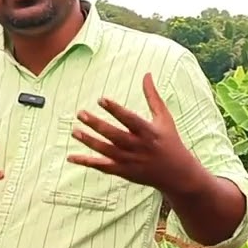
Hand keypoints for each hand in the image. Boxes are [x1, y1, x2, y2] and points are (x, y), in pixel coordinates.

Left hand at [67, 72, 201, 193]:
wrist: (176, 173)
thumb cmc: (169, 140)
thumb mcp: (164, 118)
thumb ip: (153, 96)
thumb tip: (146, 74)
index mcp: (148, 131)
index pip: (129, 119)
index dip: (115, 109)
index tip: (101, 99)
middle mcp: (137, 146)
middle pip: (114, 135)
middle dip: (96, 124)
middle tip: (80, 113)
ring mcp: (129, 160)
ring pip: (105, 150)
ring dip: (89, 141)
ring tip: (74, 131)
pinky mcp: (122, 172)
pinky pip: (101, 166)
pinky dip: (86, 162)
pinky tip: (71, 157)